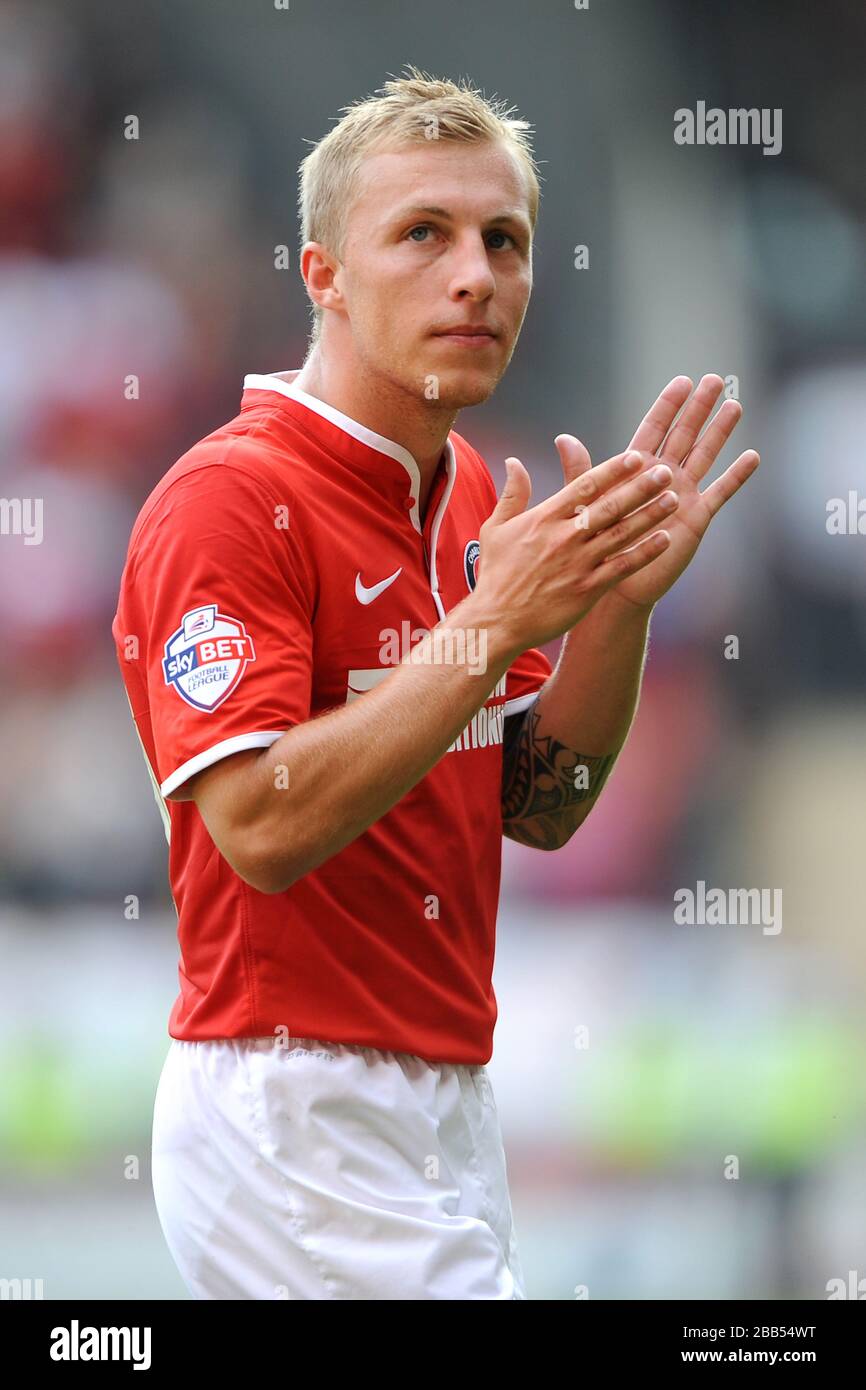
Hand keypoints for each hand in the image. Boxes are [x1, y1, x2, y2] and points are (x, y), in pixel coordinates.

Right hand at [472, 441, 680, 653]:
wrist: (497, 621)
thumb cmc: (496, 575)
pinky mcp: (587, 589)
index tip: (637, 456)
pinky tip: (665, 539)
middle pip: (610, 506)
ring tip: (674, 499)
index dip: (613, 469)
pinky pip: (622, 566)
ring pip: (621, 534)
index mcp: (544, 518)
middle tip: (666, 471)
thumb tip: (514, 462)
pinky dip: (645, 552)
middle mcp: (564, 537)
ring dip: (650, 515)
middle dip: (640, 487)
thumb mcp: (495, 528)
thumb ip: (512, 494)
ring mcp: (578, 564)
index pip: (585, 486)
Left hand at [554, 375, 759, 610]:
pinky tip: (753, 457)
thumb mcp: (587, 505)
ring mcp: (682, 495)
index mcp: (636, 470)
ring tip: (735, 406)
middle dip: (698, 408)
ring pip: (705, 456)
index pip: (655, 429)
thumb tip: (563, 437)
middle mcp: (662, 477)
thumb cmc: (597, 544)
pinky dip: (736, 476)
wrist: (615, 584)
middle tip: (714, 381)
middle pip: (684, 435)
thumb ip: (582, 471)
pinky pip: (720, 493)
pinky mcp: (696, 517)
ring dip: (720, 432)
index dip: (668, 406)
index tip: (682, 381)